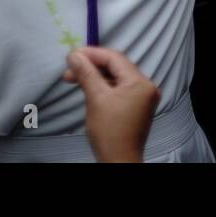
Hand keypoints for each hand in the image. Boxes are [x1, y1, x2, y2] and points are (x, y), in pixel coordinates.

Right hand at [63, 47, 158, 162]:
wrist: (119, 162)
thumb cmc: (109, 132)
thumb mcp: (96, 98)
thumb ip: (86, 73)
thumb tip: (74, 55)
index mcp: (140, 82)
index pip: (115, 58)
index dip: (92, 54)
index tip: (72, 55)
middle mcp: (145, 87)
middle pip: (116, 67)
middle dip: (91, 66)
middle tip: (70, 68)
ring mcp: (142, 97)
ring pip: (115, 78)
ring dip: (94, 76)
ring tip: (73, 78)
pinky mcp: (136, 107)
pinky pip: (118, 89)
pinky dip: (102, 86)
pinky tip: (87, 86)